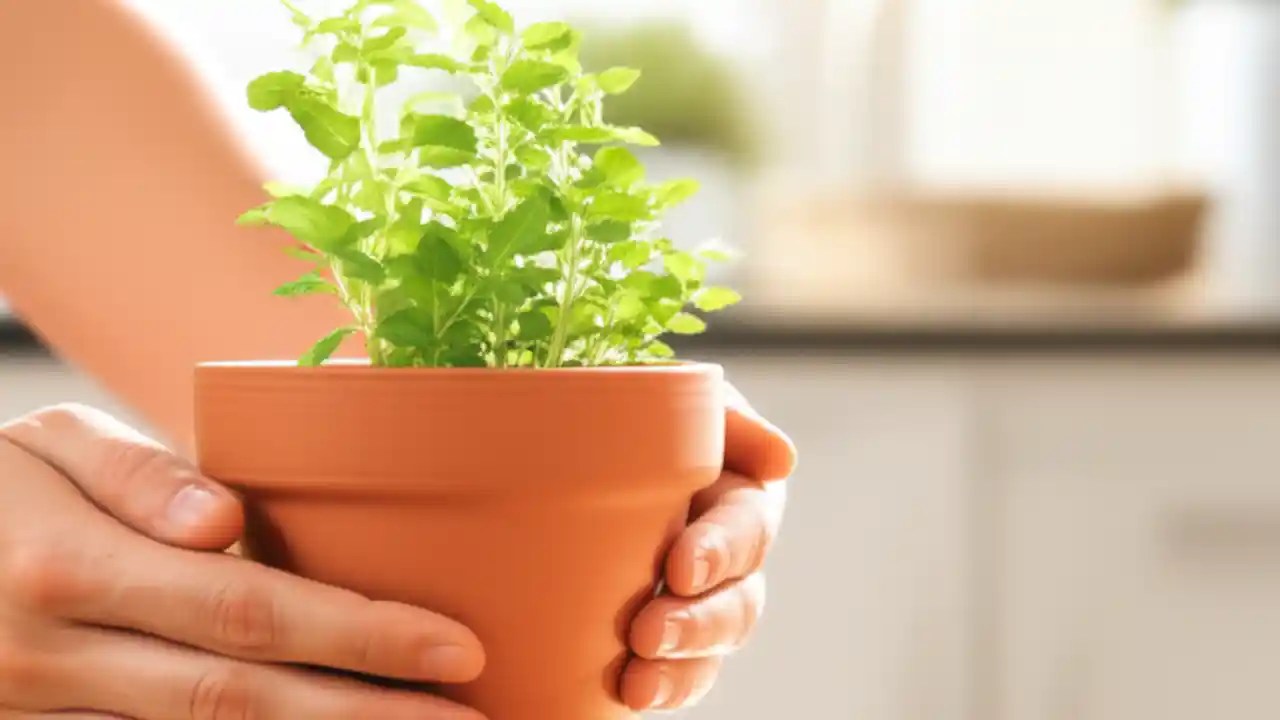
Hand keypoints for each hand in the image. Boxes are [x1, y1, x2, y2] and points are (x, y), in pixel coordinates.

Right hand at [0, 404, 485, 719]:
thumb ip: (135, 476)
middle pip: (242, 699)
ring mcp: (48, 713)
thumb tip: (222, 522)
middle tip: (470, 715)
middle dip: (367, 713)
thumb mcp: (45, 446)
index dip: (360, 636)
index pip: (247, 611)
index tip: (457, 647)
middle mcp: (62, 655)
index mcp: (73, 568)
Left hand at [622, 384, 795, 710]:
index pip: (748, 525)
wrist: (556, 443)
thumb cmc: (619, 409)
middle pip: (739, 600)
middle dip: (699, 622)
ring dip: (682, 666)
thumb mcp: (669, 393)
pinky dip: (665, 688)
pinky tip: (632, 694)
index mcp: (736, 491)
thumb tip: (782, 459)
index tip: (681, 567)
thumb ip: (723, 415)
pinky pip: (680, 676)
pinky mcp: (661, 635)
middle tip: (646, 632)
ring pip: (713, 646)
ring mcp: (697, 599)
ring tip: (636, 681)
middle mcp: (726, 552)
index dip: (722, 550)